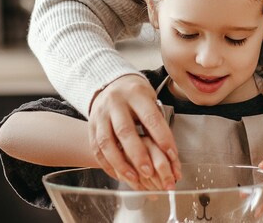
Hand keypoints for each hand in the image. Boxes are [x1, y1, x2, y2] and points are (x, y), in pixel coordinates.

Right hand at [87, 74, 179, 189]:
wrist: (110, 84)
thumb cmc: (136, 95)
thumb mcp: (150, 99)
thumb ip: (156, 123)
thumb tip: (168, 153)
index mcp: (135, 94)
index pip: (150, 117)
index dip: (162, 137)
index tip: (171, 155)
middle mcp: (115, 103)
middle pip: (125, 131)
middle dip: (138, 154)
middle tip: (149, 172)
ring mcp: (100, 114)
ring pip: (106, 142)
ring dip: (120, 163)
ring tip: (133, 178)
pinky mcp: (91, 126)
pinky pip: (96, 148)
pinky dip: (107, 164)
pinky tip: (119, 174)